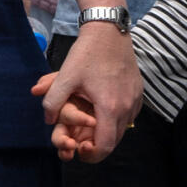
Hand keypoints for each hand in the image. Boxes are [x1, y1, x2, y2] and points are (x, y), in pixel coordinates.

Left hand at [40, 22, 140, 162]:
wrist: (109, 31)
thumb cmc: (87, 54)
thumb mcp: (65, 77)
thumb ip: (53, 101)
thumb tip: (48, 120)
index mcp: (110, 107)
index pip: (105, 146)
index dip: (91, 155)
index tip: (78, 149)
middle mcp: (127, 107)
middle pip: (114, 142)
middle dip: (96, 145)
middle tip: (79, 140)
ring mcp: (136, 101)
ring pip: (122, 130)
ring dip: (105, 132)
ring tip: (88, 125)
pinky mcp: (139, 94)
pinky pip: (128, 117)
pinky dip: (114, 121)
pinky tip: (100, 111)